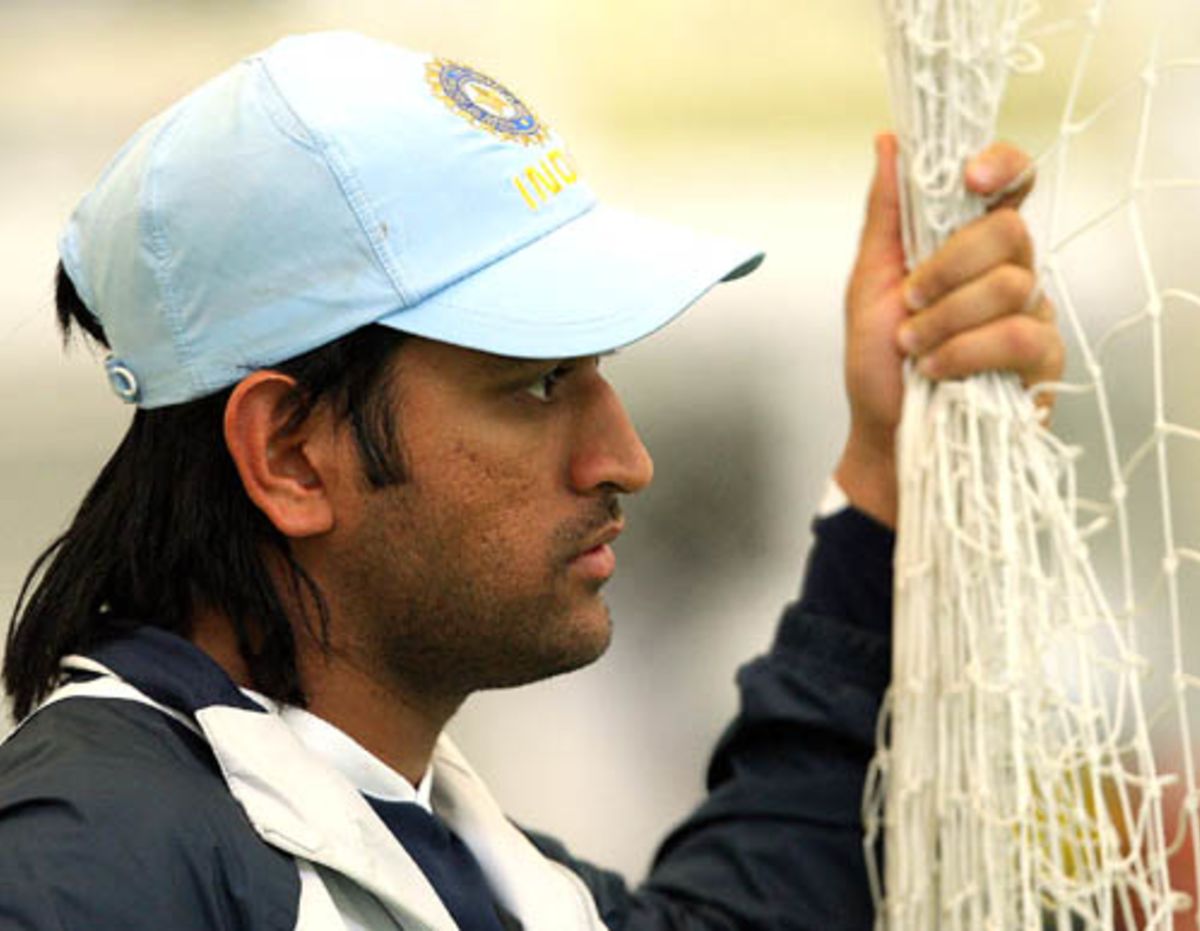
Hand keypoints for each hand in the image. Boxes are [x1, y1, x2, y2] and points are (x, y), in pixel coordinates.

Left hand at [835, 133, 1062, 527]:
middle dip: (947, 267)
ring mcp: (1031, 313)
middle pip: (1008, 232)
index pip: (1010, 182)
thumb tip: (888, 141)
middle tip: (910, 302)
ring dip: (946, 320)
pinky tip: (937, 369)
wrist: (883, 435)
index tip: (969, 176)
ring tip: (915, 348)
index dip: (1001, 165)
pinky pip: (1020, 335)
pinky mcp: (1044, 360)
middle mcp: (1009, 270)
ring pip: (1011, 285)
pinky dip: (967, 351)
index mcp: (969, 244)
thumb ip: (884, 215)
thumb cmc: (878, 363)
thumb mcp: (868, 285)